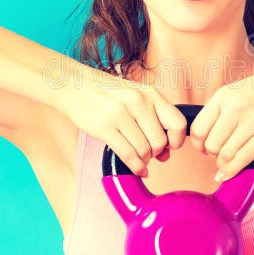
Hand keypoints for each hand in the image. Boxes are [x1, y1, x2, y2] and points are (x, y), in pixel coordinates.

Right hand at [65, 64, 187, 176]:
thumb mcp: (136, 96)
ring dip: (144, 161)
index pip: (178, 123)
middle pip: (160, 142)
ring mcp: (120, 114)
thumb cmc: (109, 94)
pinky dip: (135, 167)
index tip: (169, 146)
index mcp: (150, 93)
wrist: (75, 86)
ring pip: (144, 151)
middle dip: (156, 153)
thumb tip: (166, 153)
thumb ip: (154, 119)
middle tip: (148, 153)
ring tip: (139, 158)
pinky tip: (136, 169)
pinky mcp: (104, 127)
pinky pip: (128, 155)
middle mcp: (138, 102)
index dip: (177, 140)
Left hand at [189, 58, 253, 181]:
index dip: (197, 144)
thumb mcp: (234, 92)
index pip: (198, 128)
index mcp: (223, 97)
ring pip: (226, 154)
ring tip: (224, 162)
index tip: (201, 148)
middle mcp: (235, 108)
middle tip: (216, 154)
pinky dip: (232, 170)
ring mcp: (252, 122)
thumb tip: (203, 137)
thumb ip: (218, 112)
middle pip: (211, 144)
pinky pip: (244, 158)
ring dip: (222, 163)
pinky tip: (228, 173)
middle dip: (210, 154)